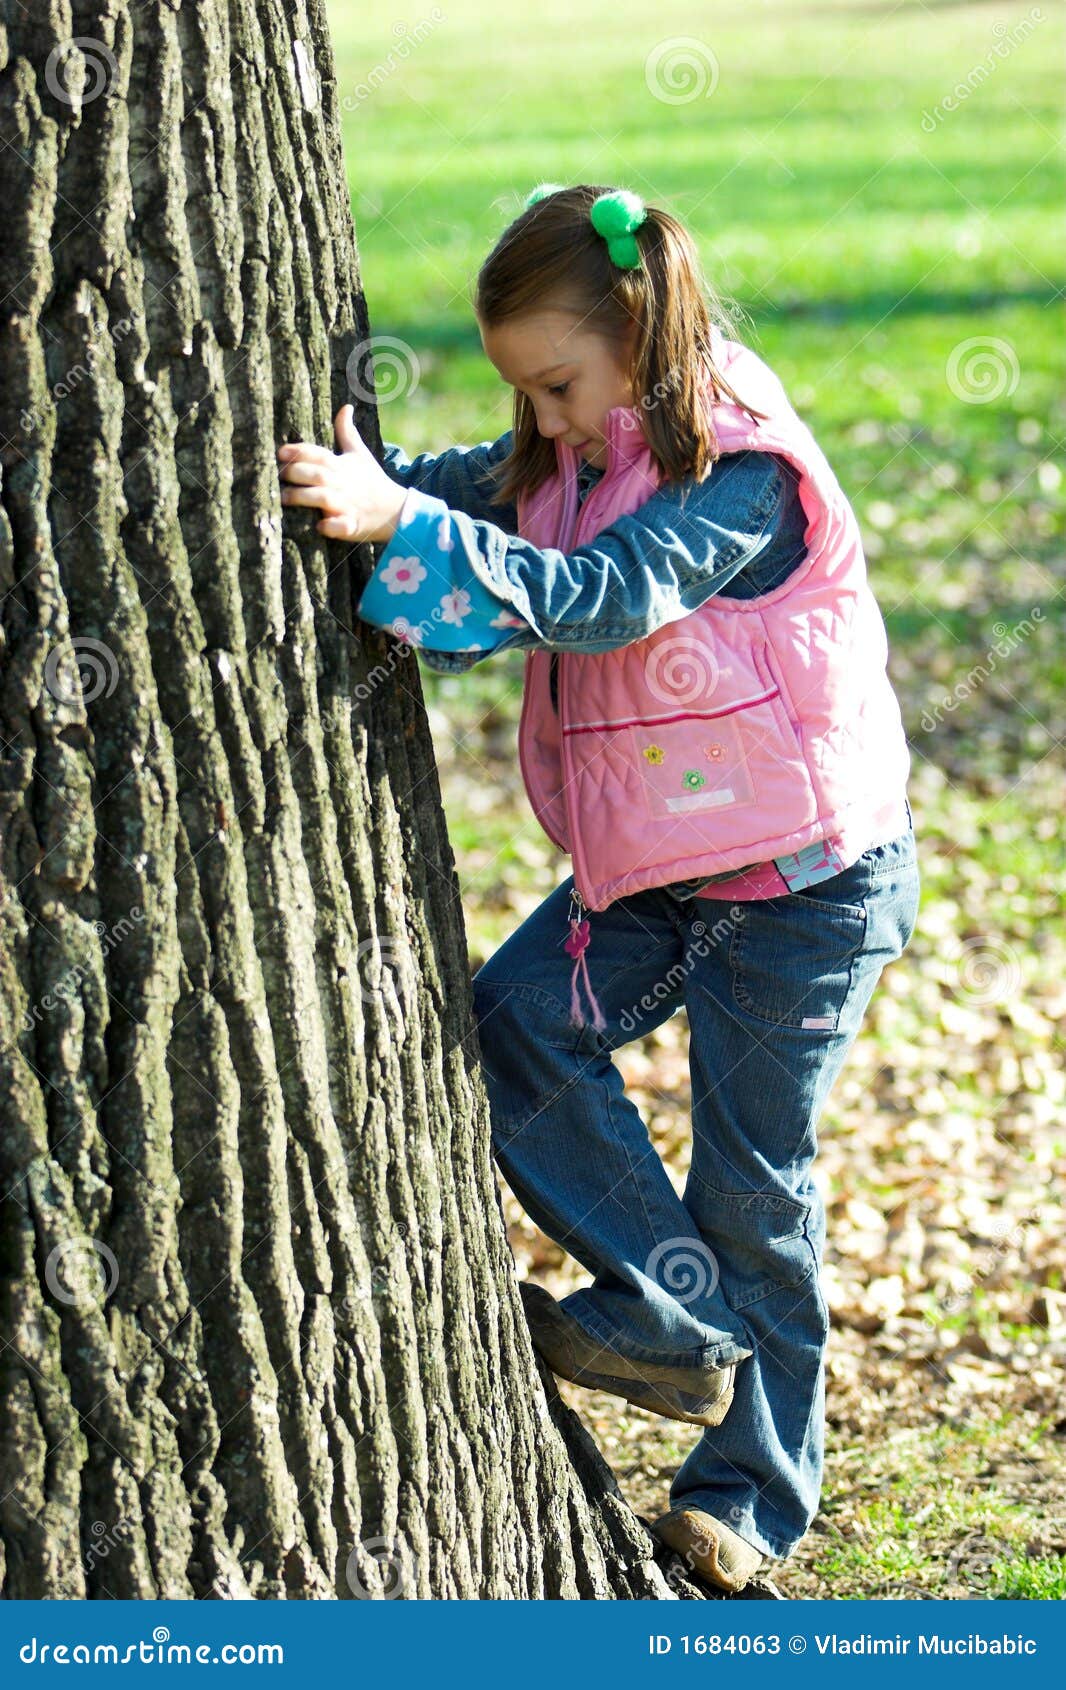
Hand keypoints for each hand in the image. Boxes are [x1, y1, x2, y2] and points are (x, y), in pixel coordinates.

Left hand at [276, 405, 407, 543]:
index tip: (281, 452)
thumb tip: (346, 406)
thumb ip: (347, 432)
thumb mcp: (360, 454)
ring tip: (284, 499)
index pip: (319, 454)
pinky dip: (331, 526)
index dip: (299, 452)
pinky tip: (320, 526)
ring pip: (324, 499)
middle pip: (318, 474)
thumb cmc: (371, 480)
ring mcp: (349, 505)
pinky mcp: (353, 525)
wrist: (395, 509)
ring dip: (304, 497)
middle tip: (277, 475)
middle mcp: (343, 483)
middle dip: (296, 473)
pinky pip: (341, 526)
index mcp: (342, 466)